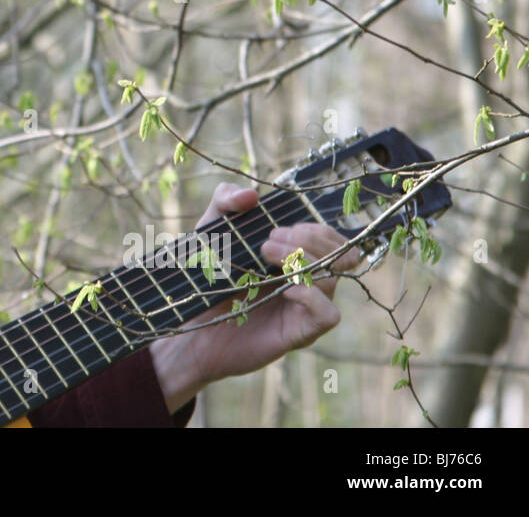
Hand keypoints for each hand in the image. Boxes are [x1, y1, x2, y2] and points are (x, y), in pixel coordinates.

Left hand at [149, 182, 361, 413]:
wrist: (187, 327)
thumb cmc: (202, 279)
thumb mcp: (210, 231)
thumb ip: (225, 202)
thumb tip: (252, 195)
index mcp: (295, 257)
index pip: (331, 238)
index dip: (312, 228)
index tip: (274, 229)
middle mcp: (306, 282)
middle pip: (341, 254)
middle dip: (308, 240)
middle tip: (268, 243)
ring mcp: (304, 308)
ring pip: (334, 278)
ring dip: (303, 260)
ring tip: (265, 256)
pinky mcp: (298, 333)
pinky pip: (329, 315)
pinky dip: (314, 296)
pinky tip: (287, 287)